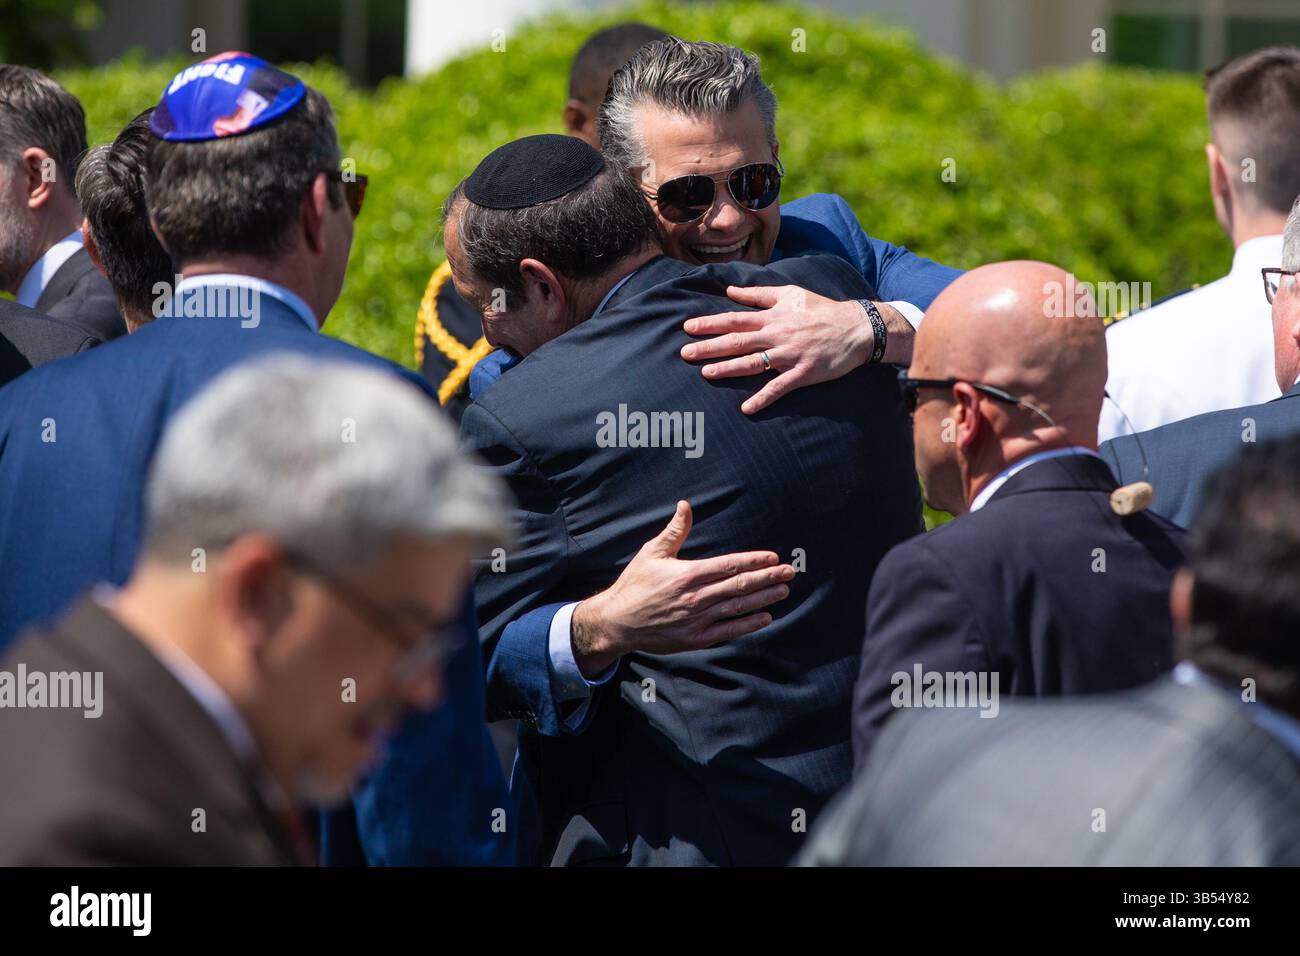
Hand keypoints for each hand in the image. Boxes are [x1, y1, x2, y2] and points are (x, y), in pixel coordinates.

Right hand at [570, 501, 793, 676]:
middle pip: (740, 585)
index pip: (729, 565)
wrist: (618, 622)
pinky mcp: (695, 638)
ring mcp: (697, 620)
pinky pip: (728, 631)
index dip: (754, 561)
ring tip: (783, 590)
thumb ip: (674, 531)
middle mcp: (696, 597)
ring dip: (763, 598)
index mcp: (687, 574)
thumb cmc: (635, 584)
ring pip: (738, 607)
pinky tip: (765, 617)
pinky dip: (748, 624)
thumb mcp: (651, 553)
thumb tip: (686, 505)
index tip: (773, 557)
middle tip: (789, 572)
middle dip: (767, 578)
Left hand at [680, 286, 913, 413]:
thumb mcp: (791, 294)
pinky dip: (763, 398)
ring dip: (728, 369)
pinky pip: (780, 387)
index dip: (710, 323)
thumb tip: (730, 290)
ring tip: (705, 374)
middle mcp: (777, 335)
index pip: (735, 319)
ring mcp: (789, 355)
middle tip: (684, 354)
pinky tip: (746, 408)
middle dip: (709, 347)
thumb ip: (759, 294)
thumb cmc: (822, 310)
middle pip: (737, 341)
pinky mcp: (803, 373)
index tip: (688, 327)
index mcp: (773, 317)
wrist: (856, 328)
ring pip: (753, 363)